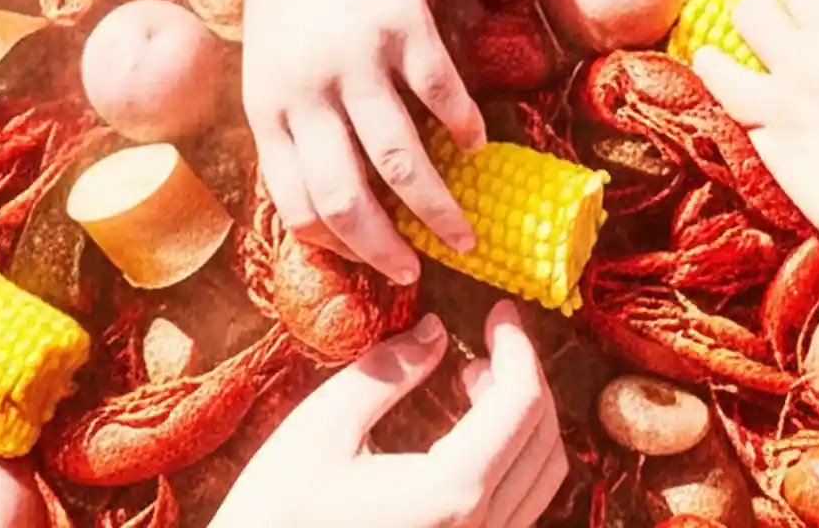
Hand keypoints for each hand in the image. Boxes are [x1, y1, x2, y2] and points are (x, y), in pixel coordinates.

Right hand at [212, 302, 567, 527]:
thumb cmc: (274, 516)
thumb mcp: (321, 429)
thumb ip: (387, 372)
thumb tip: (436, 330)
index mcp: (450, 493)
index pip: (521, 403)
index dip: (518, 348)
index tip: (499, 312)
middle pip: (544, 440)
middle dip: (523, 379)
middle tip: (487, 342)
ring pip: (542, 478)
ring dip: (521, 420)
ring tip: (471, 380)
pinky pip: (518, 507)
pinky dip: (510, 458)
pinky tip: (466, 434)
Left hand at [241, 0, 485, 284]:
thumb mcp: (270, 63)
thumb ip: (296, 123)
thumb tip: (336, 192)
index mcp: (268, 110)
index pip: (297, 206)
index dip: (339, 249)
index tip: (372, 264)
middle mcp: (306, 94)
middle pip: (346, 199)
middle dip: (386, 252)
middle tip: (417, 275)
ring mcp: (356, 60)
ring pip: (400, 163)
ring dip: (437, 212)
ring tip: (466, 238)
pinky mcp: (403, 26)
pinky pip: (440, 95)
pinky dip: (463, 129)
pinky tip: (477, 144)